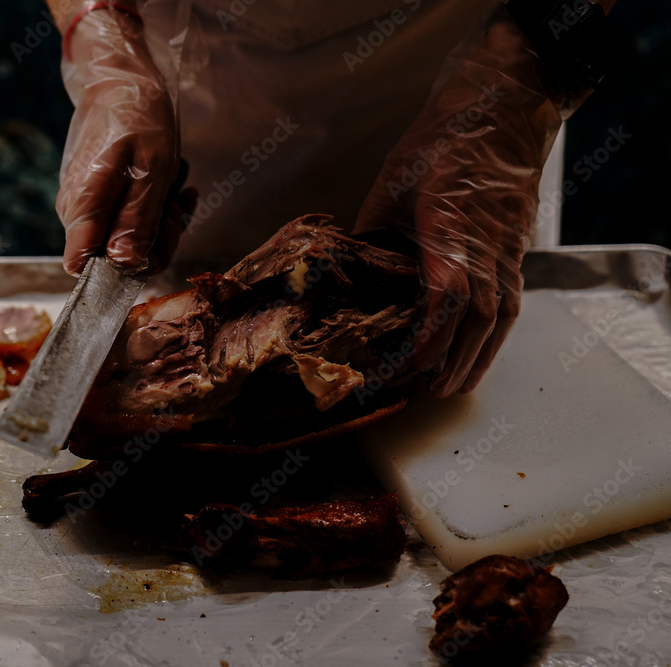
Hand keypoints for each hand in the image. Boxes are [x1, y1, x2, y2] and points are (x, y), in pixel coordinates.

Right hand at [57, 7, 193, 275]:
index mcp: (82, 207)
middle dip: (157, 238)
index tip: (155, 245)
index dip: (121, 271)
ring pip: (127, 238)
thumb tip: (125, 264)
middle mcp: (77, 212)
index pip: (83, 267)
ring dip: (161, 220)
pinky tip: (174, 185)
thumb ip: (137, 220)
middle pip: (114, 257)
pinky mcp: (98, 197)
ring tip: (177, 186)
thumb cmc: (136, 116)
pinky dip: (156, 207)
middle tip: (177, 205)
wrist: (120, 79)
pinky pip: (128, 218)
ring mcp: (86, 204)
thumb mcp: (152, 169)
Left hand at [353, 9, 565, 396]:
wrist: (501, 114)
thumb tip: (347, 268)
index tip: (417, 361)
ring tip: (453, 387)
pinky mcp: (515, 250)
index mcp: (450, 227)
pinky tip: (478, 353)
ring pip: (500, 315)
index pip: (450, 292)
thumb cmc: (442, 144)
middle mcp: (486, 245)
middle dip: (455, 358)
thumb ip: (372, 230)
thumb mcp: (392, 183)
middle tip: (429, 391)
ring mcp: (507, 250)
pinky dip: (494, 335)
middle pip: (479, 316)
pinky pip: (510, 302)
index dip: (435, 332)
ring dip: (478, 355)